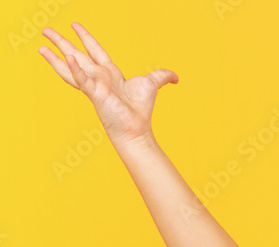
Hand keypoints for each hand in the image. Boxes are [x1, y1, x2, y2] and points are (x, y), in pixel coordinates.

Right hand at [39, 22, 177, 148]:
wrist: (136, 128)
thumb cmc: (141, 109)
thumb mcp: (152, 85)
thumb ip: (162, 76)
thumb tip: (176, 77)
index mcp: (110, 72)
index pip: (94, 50)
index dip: (85, 37)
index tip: (74, 25)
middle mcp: (99, 76)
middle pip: (76, 54)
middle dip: (61, 42)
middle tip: (45, 30)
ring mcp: (94, 85)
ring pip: (71, 66)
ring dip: (56, 57)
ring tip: (41, 47)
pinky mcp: (95, 93)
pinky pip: (82, 79)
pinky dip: (74, 69)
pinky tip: (66, 58)